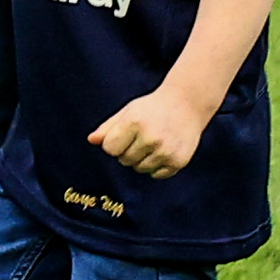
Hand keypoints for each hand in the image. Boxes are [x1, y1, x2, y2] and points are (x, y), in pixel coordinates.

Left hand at [88, 86, 209, 179]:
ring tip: (152, 143)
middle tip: (140, 137)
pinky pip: (156, 175)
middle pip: (124, 160)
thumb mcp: (129, 111)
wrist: (188, 104)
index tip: (123, 135)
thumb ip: (108, 127)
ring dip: (141, 160)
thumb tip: (91, 141)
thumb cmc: (153, 107)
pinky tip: (163, 151)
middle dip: (128, 151)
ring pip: (140, 169)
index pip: (110, 149)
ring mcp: (166, 151)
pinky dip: (156, 167)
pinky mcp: (178, 161)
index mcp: (134, 123)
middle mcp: (150, 138)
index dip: (114, 144)